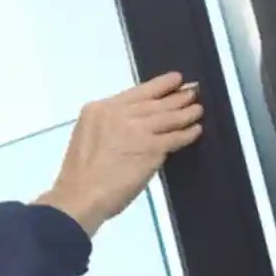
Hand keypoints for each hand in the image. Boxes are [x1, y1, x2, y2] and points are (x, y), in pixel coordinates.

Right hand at [34, 72, 203, 236]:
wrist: (79, 196)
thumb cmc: (78, 176)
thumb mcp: (87, 136)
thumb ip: (109, 126)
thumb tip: (134, 125)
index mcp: (99, 110)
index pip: (136, 92)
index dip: (159, 85)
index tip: (175, 79)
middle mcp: (118, 114)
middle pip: (154, 103)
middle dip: (176, 97)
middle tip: (192, 92)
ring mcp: (136, 129)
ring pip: (168, 117)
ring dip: (186, 113)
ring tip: (197, 109)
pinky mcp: (151, 147)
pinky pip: (175, 137)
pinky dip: (187, 134)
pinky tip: (195, 130)